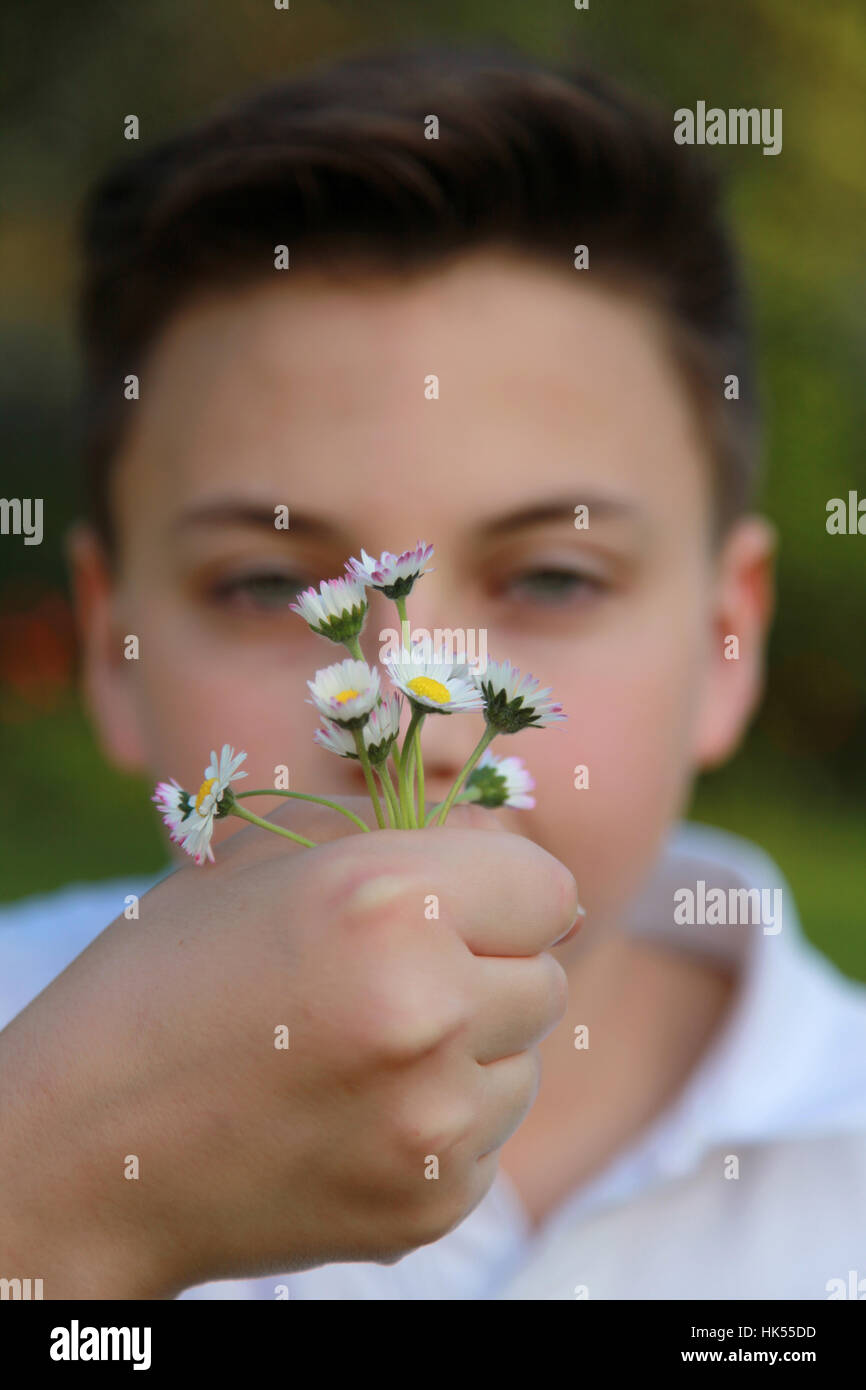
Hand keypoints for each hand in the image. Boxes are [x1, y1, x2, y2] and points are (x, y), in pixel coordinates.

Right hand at [0, 796, 579, 1297]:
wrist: (85, 1148)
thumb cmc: (167, 979)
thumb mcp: (268, 863)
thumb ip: (405, 837)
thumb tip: (527, 866)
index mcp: (386, 904)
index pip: (548, 886)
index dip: (501, 891)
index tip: (455, 907)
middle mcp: (429, 1011)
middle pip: (546, 977)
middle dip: (486, 970)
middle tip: (392, 983)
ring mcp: (434, 1122)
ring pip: (526, 1063)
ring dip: (472, 1051)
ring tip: (365, 1052)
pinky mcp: (431, 1204)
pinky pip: (487, 1140)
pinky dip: (443, 1126)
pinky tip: (353, 1116)